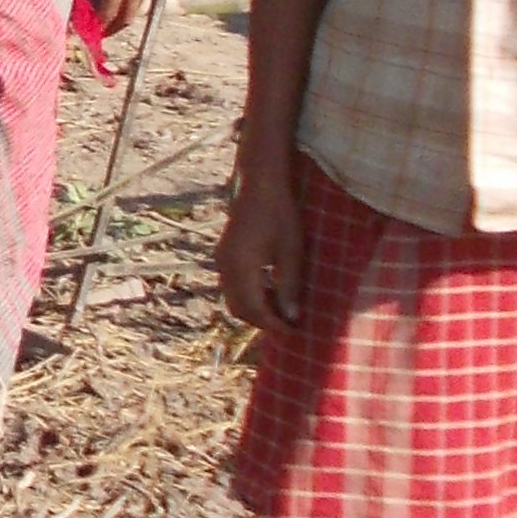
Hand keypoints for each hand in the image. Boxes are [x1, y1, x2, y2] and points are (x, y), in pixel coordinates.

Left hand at [90, 0, 185, 36]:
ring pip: (133, 11)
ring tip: (108, 18)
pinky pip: (139, 1)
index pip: (106, 13)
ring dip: (120, 19)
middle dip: (111, 30)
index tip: (82, 29)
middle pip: (123, 20)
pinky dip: (128, 6)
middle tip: (99, 32)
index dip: (95, 24)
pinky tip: (121, 0)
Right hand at [218, 159, 305, 331]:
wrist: (259, 185)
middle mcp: (225, 266)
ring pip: (234, 299)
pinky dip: (250, 296)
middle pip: (239, 309)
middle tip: (289, 326)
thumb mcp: (291, 252)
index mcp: (241, 267)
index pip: (254, 309)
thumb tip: (291, 317)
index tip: (295, 332)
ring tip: (283, 310)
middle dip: (263, 321)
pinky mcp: (224, 255)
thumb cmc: (280, 214)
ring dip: (256, 309)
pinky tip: (271, 290)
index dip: (274, 325)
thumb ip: (289, 286)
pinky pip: (232, 286)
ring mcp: (221, 260)